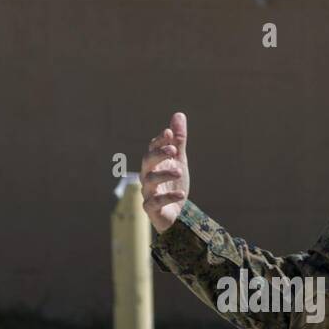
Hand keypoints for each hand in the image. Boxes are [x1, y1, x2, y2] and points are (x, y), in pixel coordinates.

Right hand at [140, 112, 190, 232]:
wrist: (177, 214)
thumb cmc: (174, 185)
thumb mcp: (179, 161)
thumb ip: (178, 141)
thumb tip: (178, 114)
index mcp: (154, 164)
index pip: (152, 148)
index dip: (159, 141)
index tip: (169, 133)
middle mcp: (148, 176)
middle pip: (147, 161)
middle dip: (158, 154)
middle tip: (173, 150)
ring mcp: (148, 192)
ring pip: (149, 180)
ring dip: (164, 174)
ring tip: (180, 170)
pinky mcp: (151, 209)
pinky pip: (154, 202)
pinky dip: (167, 197)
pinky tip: (181, 194)